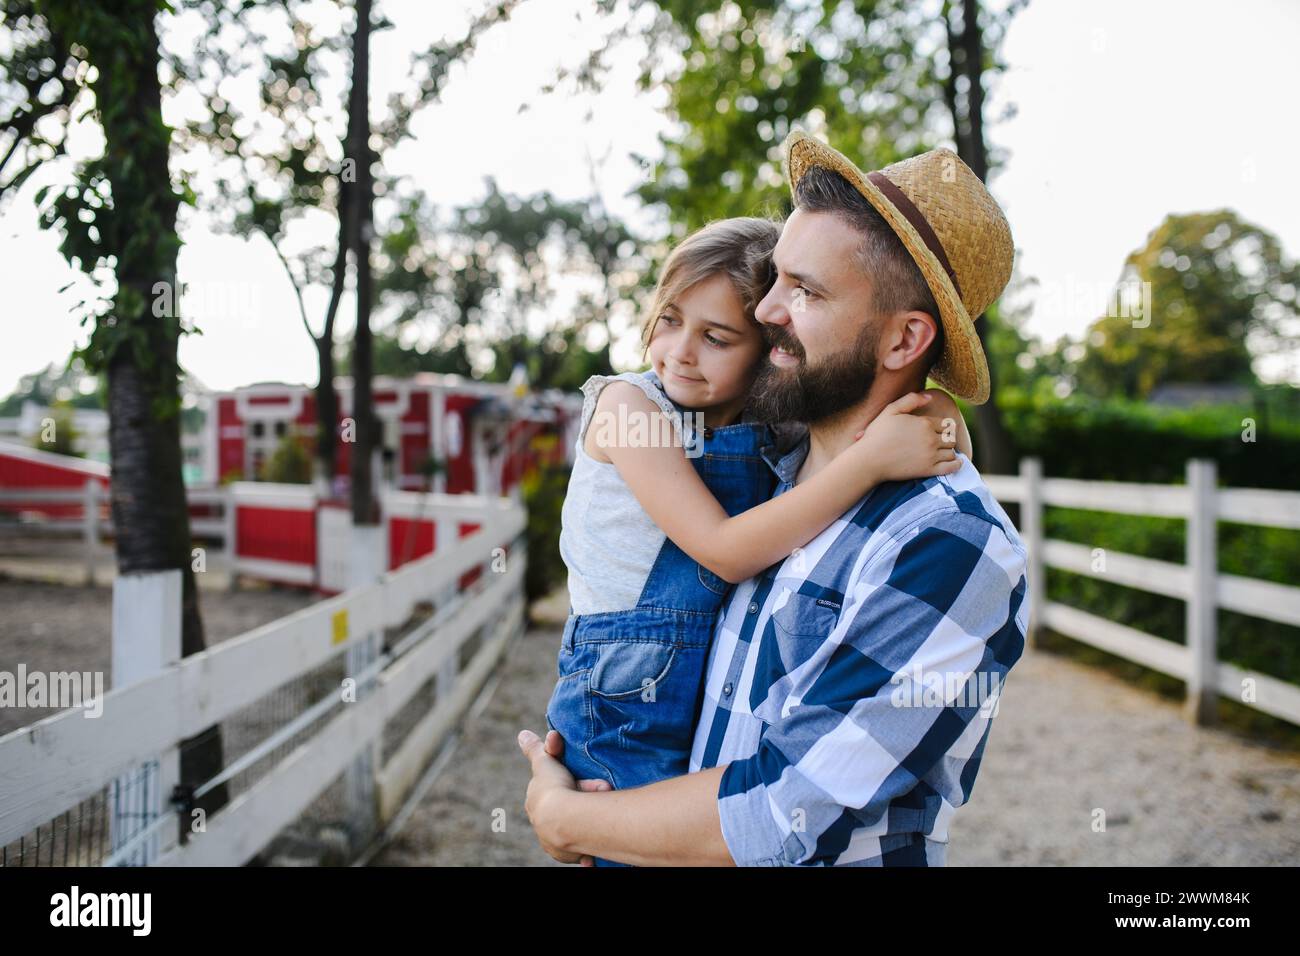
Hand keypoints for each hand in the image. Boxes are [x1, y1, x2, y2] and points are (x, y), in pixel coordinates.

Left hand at [517, 728, 611, 864]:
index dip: (574, 781)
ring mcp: (555, 841)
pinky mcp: (569, 854)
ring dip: (590, 818)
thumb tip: (522, 734)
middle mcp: (542, 824)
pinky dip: (587, 854)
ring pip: (576, 825)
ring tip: (605, 806)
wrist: (565, 820)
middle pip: (569, 806)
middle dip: (586, 795)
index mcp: (536, 804)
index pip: (556, 789)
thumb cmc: (555, 788)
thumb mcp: (546, 762)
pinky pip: (581, 852)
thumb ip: (535, 749)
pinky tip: (591, 858)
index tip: (591, 778)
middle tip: (604, 787)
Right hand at [850, 391, 960, 481]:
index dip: (943, 427)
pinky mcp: (928, 470)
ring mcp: (931, 455)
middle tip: (941, 442)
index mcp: (924, 423)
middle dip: (947, 439)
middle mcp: (931, 438)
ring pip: (951, 452)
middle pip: (951, 437)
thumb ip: (911, 400)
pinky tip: (955, 463)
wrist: (869, 460)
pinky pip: (951, 467)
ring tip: (942, 452)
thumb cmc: (877, 435)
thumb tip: (930, 396)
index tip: (939, 431)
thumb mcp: (890, 410)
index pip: (946, 424)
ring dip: (949, 451)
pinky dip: (956, 465)